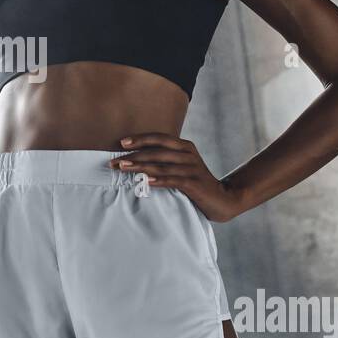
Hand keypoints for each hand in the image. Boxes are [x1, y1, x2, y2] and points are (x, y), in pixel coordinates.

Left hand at [108, 132, 241, 222]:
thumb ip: (166, 160)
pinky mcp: (194, 183)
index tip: (122, 143)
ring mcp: (192, 168)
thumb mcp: (182, 167)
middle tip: (114, 161)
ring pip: (161, 165)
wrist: (222, 199)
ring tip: (123, 168)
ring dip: (140, 166)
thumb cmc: (196, 183)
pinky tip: (145, 181)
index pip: (160, 138)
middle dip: (134, 155)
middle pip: (157, 151)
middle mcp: (189, 154)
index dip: (140, 139)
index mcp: (185, 146)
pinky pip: (173, 180)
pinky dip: (158, 180)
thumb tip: (137, 158)